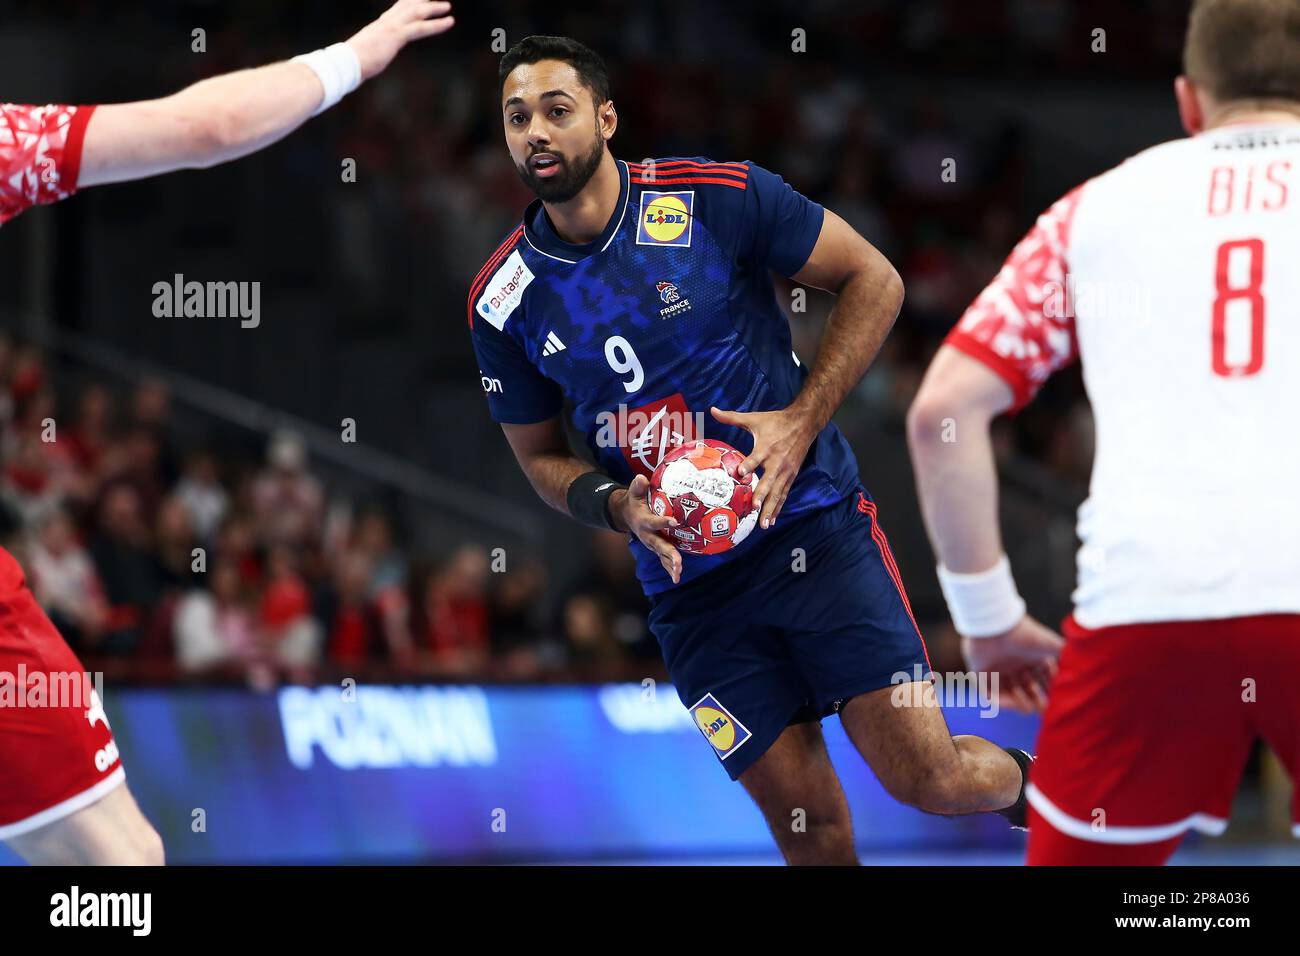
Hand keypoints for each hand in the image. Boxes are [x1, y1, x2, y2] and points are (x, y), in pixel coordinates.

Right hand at [346, 0, 455, 81]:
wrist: (345, 63)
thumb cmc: (351, 64)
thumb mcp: (364, 56)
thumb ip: (372, 54)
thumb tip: (368, 62)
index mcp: (378, 26)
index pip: (396, 10)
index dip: (407, 3)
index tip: (416, 0)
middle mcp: (385, 22)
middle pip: (407, 6)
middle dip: (422, 1)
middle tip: (437, 1)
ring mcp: (391, 27)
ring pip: (417, 12)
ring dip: (433, 8)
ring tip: (447, 7)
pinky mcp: (396, 35)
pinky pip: (421, 27)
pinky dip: (437, 24)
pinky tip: (449, 21)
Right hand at [610, 474, 682, 583]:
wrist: (626, 515)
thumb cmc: (634, 501)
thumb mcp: (634, 492)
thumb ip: (638, 486)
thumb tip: (641, 478)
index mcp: (643, 521)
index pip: (653, 521)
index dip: (662, 522)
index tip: (674, 521)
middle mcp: (646, 535)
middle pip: (659, 545)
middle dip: (669, 554)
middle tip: (678, 562)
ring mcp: (651, 544)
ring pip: (661, 556)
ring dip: (670, 565)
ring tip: (678, 574)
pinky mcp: (655, 548)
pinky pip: (663, 560)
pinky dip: (670, 568)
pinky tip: (677, 577)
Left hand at [709, 405, 818, 528]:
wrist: (804, 423)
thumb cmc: (775, 421)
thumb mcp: (754, 418)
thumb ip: (732, 417)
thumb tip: (712, 410)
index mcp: (766, 447)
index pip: (756, 457)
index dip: (749, 465)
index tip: (740, 473)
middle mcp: (777, 462)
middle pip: (769, 481)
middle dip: (762, 495)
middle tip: (754, 508)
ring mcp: (786, 471)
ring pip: (778, 493)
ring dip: (770, 509)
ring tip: (763, 524)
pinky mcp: (791, 476)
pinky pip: (784, 494)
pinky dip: (778, 508)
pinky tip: (771, 521)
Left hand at [961, 615, 1063, 713]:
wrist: (997, 625)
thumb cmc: (1025, 634)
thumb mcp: (1051, 646)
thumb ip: (1068, 657)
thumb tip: (1088, 669)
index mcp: (1027, 656)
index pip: (1040, 679)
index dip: (1049, 690)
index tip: (1058, 699)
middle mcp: (1012, 664)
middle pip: (1026, 688)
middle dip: (1037, 699)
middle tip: (1046, 709)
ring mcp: (995, 669)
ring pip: (1010, 693)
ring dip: (1022, 702)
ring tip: (1031, 707)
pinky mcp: (979, 674)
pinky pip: (990, 695)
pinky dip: (1003, 702)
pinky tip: (1016, 704)